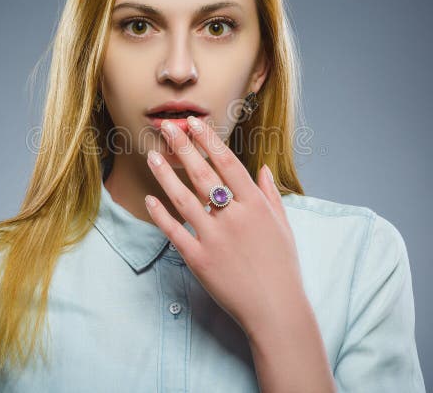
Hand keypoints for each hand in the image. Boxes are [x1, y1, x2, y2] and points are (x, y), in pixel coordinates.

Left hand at [144, 116, 306, 338]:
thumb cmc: (282, 267)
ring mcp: (214, 237)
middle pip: (203, 174)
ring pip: (184, 198)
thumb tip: (263, 169)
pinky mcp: (199, 259)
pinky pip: (175, 231)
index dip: (209, 141)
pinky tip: (150, 200)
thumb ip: (270, 195)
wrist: (275, 308)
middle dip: (183, 147)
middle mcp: (234, 216)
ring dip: (165, 175)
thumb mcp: (282, 226)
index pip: (228, 163)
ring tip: (152, 156)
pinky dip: (161, 214)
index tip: (194, 124)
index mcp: (255, 205)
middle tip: (167, 127)